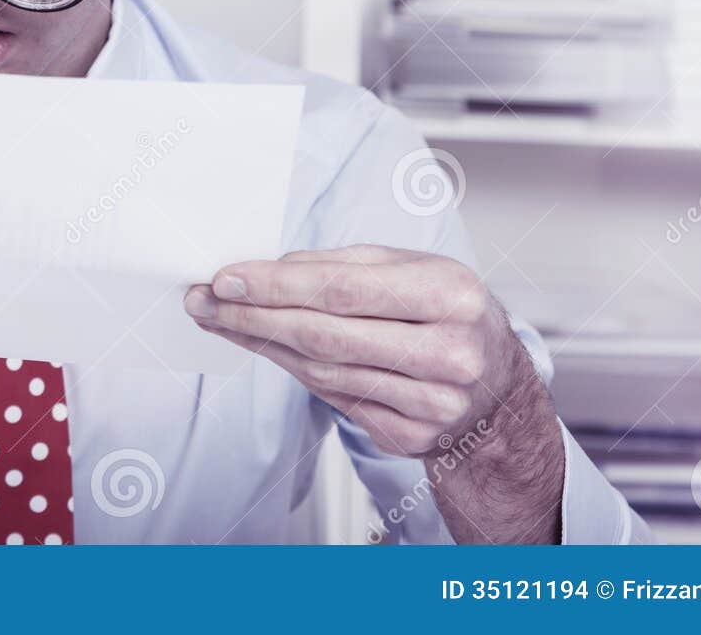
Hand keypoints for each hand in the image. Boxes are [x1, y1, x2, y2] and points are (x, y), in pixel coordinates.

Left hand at [185, 244, 563, 541]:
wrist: (496, 391)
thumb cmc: (445, 313)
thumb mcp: (411, 268)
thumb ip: (342, 263)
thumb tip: (266, 270)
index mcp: (451, 295)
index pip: (343, 289)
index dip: (276, 285)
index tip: (225, 278)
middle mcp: (449, 354)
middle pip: (324, 335)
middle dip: (252, 316)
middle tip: (204, 301)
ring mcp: (432, 404)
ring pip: (321, 371)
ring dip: (260, 344)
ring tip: (221, 320)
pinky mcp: (410, 437)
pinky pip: (333, 399)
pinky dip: (292, 371)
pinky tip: (265, 348)